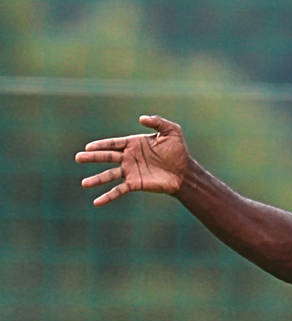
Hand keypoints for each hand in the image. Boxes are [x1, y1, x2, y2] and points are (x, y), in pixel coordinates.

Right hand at [75, 115, 189, 205]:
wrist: (185, 171)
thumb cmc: (179, 150)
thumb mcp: (171, 131)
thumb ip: (157, 122)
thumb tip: (141, 118)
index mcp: (134, 144)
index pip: (114, 144)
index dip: (101, 145)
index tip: (88, 146)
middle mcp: (129, 158)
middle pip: (107, 157)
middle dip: (93, 157)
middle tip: (78, 158)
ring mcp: (131, 172)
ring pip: (109, 175)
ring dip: (97, 179)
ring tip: (84, 183)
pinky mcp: (135, 184)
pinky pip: (118, 190)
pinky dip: (108, 196)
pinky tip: (96, 202)